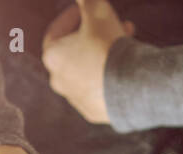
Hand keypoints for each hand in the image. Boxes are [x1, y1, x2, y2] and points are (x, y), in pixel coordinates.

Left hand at [41, 0, 134, 124]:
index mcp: (52, 57)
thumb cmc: (108, 46)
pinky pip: (98, 90)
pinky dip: (107, 78)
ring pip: (87, 71)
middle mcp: (58, 81)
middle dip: (93, 35)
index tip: (86, 8)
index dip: (72, 16)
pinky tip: (123, 70)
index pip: (56, 31)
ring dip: (101, 56)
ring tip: (123, 45)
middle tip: (113, 24)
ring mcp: (76, 99)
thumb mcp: (96, 9)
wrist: (130, 86)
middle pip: (74, 52)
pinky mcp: (93, 113)